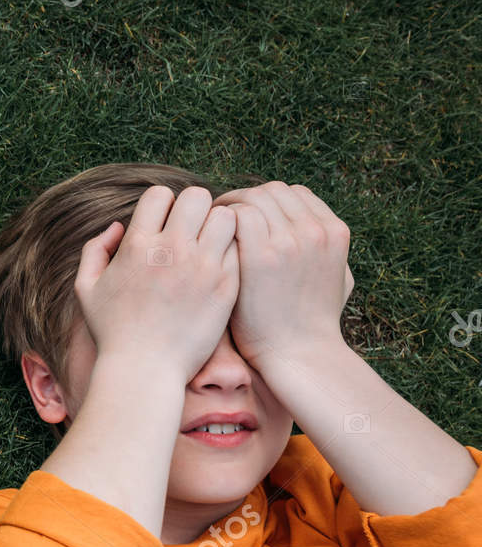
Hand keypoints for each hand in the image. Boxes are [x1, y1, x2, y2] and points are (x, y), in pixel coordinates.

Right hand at [73, 185, 239, 381]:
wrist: (144, 370)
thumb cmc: (112, 332)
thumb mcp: (86, 289)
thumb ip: (95, 250)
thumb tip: (118, 227)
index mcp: (137, 245)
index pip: (160, 194)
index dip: (161, 205)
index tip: (163, 225)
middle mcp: (172, 250)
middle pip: (197, 196)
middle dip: (194, 208)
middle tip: (192, 229)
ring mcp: (203, 267)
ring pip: (226, 217)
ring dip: (218, 226)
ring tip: (211, 244)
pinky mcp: (226, 286)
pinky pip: (239, 249)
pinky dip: (231, 253)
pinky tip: (220, 268)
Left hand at [210, 181, 352, 370]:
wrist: (298, 354)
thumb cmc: (310, 324)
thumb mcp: (337, 280)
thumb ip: (325, 250)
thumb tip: (310, 231)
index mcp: (335, 231)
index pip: (295, 194)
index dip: (266, 201)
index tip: (245, 214)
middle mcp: (316, 230)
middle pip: (273, 191)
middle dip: (244, 199)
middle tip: (220, 216)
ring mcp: (291, 240)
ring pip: (253, 198)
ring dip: (228, 207)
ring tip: (209, 224)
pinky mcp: (264, 255)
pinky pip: (237, 215)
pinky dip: (220, 220)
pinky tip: (208, 237)